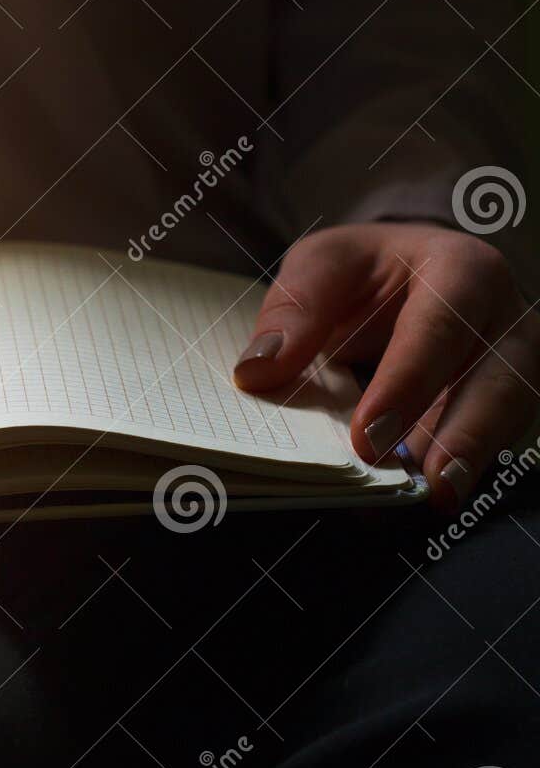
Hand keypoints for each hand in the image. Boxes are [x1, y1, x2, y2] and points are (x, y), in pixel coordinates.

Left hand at [233, 222, 538, 508]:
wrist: (403, 275)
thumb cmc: (365, 270)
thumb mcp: (322, 265)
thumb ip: (295, 308)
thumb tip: (258, 370)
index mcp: (463, 271)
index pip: (441, 329)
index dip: (407, 384)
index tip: (367, 438)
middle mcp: (503, 320)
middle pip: (499, 383)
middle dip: (463, 437)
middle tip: (423, 486)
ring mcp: (510, 367)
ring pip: (504, 419)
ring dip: (467, 463)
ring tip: (426, 501)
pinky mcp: (500, 405)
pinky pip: (486, 442)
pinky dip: (452, 468)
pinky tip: (416, 497)